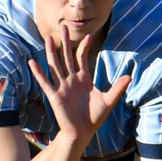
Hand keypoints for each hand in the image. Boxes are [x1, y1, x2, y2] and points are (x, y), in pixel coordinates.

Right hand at [28, 26, 130, 143]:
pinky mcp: (54, 96)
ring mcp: (62, 87)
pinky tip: (32, 61)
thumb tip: (130, 76)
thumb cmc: (94, 118)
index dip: (84, 47)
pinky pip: (45, 82)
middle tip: (64, 27)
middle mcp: (71, 80)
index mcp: (83, 79)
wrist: (82, 133)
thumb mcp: (108, 101)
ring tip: (47, 38)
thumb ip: (117, 88)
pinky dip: (38, 72)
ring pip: (55, 65)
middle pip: (66, 57)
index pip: (82, 58)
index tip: (89, 36)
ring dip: (51, 52)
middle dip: (65, 42)